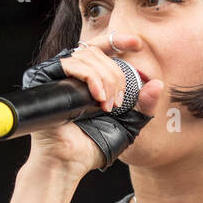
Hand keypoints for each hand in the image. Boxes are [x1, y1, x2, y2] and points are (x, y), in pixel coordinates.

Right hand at [23, 35, 162, 175]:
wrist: (70, 162)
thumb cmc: (93, 146)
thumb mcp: (129, 124)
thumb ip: (144, 106)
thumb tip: (157, 83)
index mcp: (88, 80)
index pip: (100, 48)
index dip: (117, 40)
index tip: (136, 44)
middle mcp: (72, 75)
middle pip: (97, 52)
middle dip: (115, 75)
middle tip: (118, 102)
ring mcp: (58, 77)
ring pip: (86, 56)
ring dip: (104, 79)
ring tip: (107, 106)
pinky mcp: (45, 80)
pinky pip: (71, 64)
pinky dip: (90, 78)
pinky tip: (98, 98)